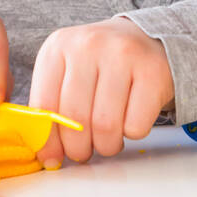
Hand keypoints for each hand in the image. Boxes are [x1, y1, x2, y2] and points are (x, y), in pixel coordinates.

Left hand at [29, 16, 174, 165]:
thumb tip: (47, 156)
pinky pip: (135, 125)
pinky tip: (131, 118)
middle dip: (78, 148)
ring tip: (108, 139)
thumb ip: (51, 108)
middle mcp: (89, 44)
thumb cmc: (100, 65)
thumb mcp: (67, 73)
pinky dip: (132, 133)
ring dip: (106, 145)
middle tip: (84, 151)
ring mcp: (122, 55)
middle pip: (75, 118)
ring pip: (106, 126)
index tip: (53, 157)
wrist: (145, 39)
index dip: (48, 141)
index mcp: (58, 46)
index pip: (44, 105)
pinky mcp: (152, 71)